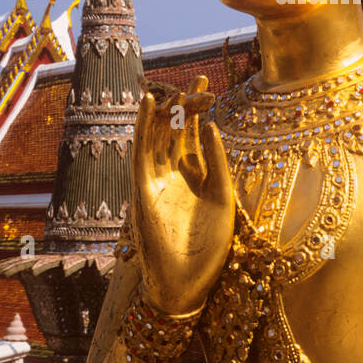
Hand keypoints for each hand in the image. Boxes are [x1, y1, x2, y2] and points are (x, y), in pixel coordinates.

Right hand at [131, 76, 233, 314]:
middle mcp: (171, 176)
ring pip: (157, 137)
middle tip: (200, 79)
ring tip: (176, 85)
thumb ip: (217, 163)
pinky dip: (143, 128)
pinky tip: (149, 106)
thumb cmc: (206, 249)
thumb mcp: (222, 198)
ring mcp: (155, 182)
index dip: (198, 110)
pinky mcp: (142, 191)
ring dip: (166, 111)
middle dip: (185, 105)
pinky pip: (141, 152)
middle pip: (174, 131)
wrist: (187, 284)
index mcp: (191, 178)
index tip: (209, 85)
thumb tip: (211, 126)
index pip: (191, 135)